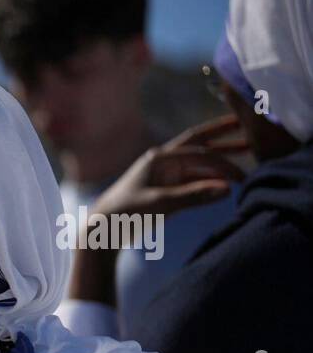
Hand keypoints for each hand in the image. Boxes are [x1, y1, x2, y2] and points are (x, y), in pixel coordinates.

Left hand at [91, 114, 247, 221]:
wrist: (104, 229)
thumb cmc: (126, 214)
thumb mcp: (160, 205)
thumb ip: (193, 196)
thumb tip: (227, 189)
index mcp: (160, 158)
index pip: (199, 154)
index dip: (223, 164)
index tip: (242, 177)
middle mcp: (164, 161)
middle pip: (200, 143)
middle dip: (224, 135)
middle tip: (249, 124)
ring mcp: (166, 174)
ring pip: (199, 163)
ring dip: (221, 160)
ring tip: (248, 152)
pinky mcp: (167, 188)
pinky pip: (194, 179)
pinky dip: (211, 179)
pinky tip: (227, 182)